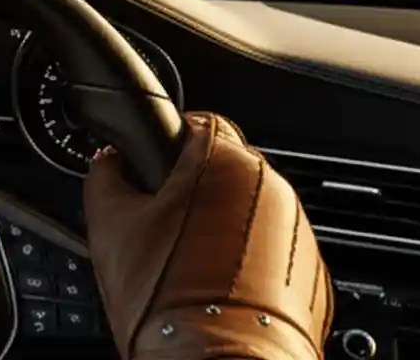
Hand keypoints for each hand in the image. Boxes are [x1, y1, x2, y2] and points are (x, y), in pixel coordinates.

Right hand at [85, 113, 332, 359]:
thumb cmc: (165, 297)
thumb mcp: (110, 227)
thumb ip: (106, 177)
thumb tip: (107, 164)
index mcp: (222, 161)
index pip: (197, 123)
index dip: (168, 144)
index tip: (153, 169)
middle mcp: (271, 187)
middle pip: (226, 171)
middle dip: (196, 192)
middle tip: (163, 227)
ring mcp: (298, 232)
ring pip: (253, 213)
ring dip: (224, 228)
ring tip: (188, 267)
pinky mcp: (313, 274)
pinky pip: (275, 254)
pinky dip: (250, 265)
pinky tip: (217, 290)